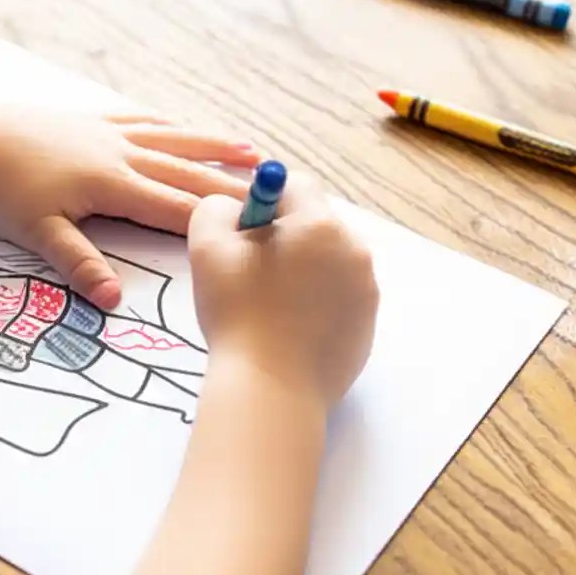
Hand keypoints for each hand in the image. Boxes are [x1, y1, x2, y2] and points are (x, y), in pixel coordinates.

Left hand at [0, 107, 257, 308]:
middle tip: (276, 191)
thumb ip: (79, 265)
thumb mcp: (36, 233)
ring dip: (213, 145)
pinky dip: (169, 124)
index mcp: (113, 184)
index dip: (217, 220)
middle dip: (231, 184)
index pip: (175, 208)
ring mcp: (108, 131)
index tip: (258, 227)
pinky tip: (182, 125)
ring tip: (251, 150)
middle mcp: (121, 152)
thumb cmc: (0, 188)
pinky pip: (142, 118)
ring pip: (173, 138)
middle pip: (186, 171)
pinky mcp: (91, 118)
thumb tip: (113, 302)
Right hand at [187, 175, 378, 405]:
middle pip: (315, 224)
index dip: (262, 201)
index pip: (294, 185)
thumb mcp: (207, 247)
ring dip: (303, 270)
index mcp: (320, 224)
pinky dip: (317, 304)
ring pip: (329, 261)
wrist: (271, 388)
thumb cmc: (237, 312)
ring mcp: (367, 291)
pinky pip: (340, 298)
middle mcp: (355, 250)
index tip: (243, 236)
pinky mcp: (368, 326)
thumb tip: (235, 205)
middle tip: (251, 274)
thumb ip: (217, 207)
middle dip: (285, 238)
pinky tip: (289, 330)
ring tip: (271, 306)